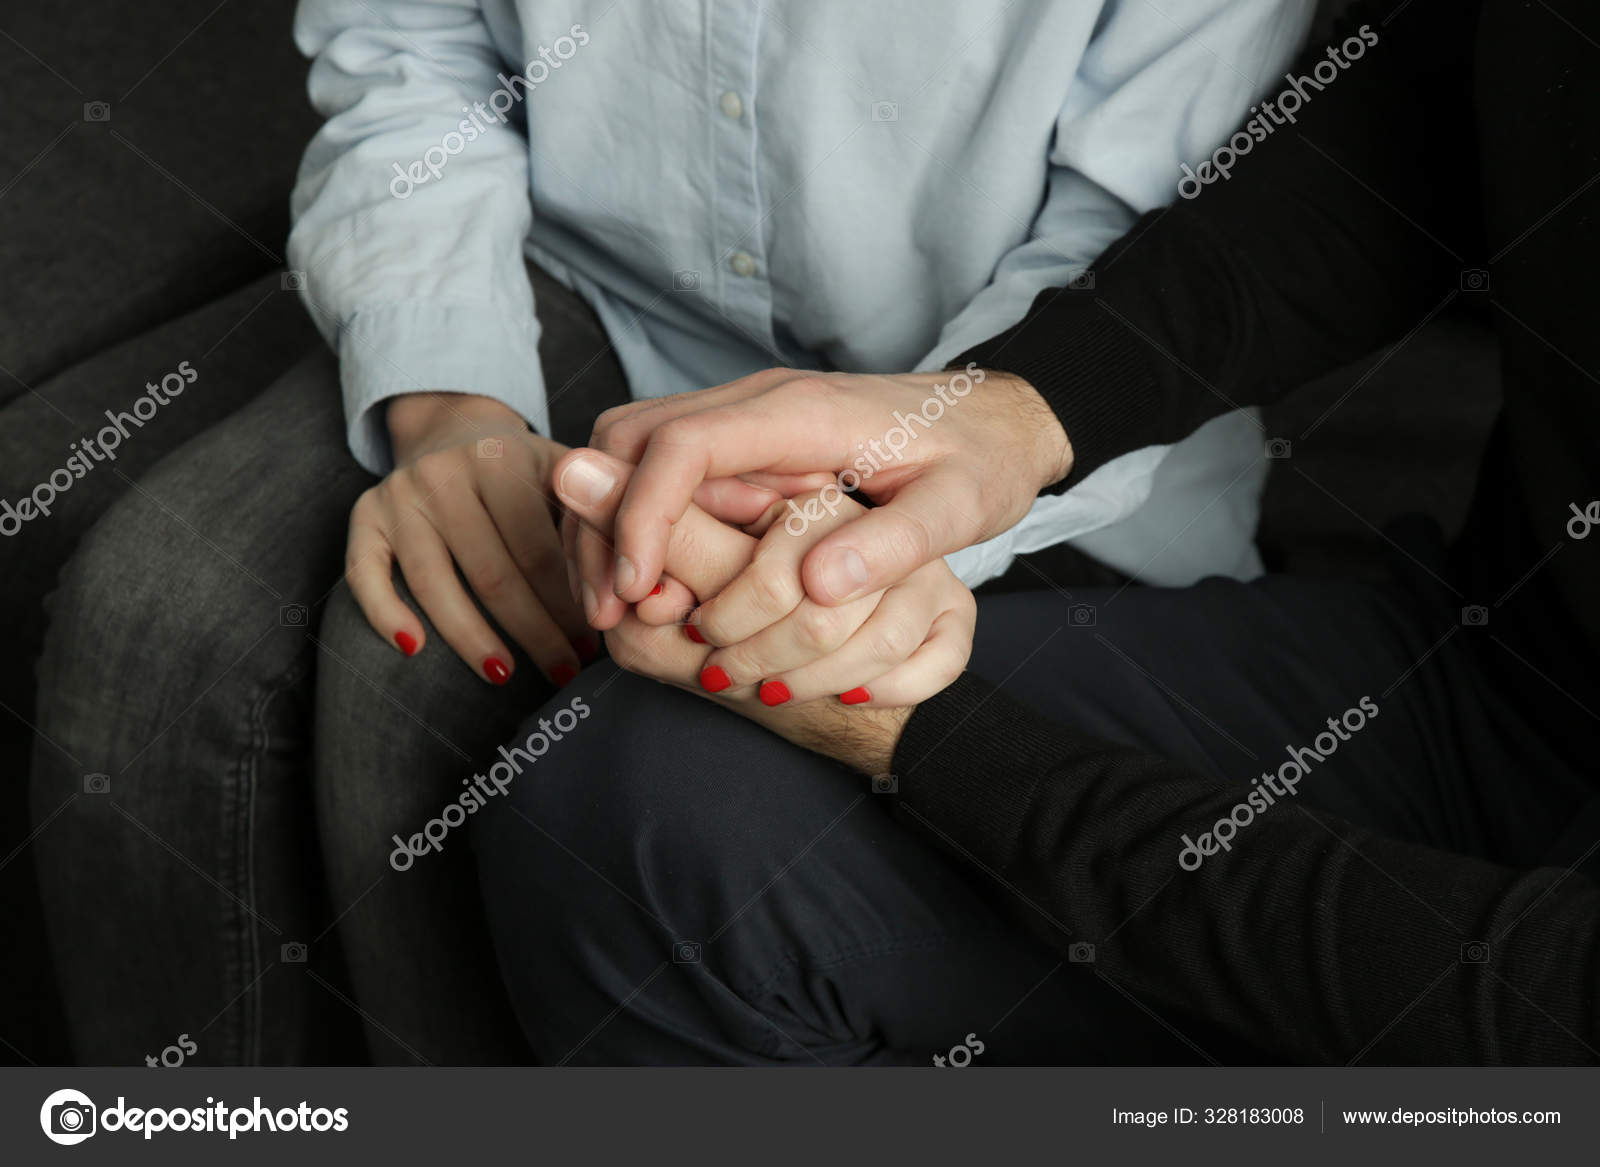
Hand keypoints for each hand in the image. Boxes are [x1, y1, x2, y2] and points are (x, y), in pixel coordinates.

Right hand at [344, 391, 590, 684]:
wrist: (454, 427)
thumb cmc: (525, 469)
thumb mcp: (563, 470)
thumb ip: (593, 514)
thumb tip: (630, 589)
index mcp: (504, 458)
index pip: (540, 548)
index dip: (568, 602)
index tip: (595, 642)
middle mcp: (445, 474)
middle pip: (493, 572)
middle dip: (533, 630)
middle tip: (564, 670)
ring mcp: (400, 495)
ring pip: (434, 582)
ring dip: (472, 638)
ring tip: (506, 675)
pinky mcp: (364, 514)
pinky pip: (365, 572)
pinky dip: (385, 613)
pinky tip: (414, 649)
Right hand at [573, 366, 1070, 626]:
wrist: (996, 421)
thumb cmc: (981, 460)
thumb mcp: (960, 508)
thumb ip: (893, 544)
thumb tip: (817, 585)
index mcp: (802, 412)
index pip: (683, 445)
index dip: (642, 516)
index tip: (637, 591)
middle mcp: (759, 403)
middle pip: (630, 440)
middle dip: (602, 524)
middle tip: (610, 613)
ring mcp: (746, 420)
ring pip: (635, 453)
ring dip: (611, 526)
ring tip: (619, 610)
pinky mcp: (746, 445)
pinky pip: (665, 471)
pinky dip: (640, 525)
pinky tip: (653, 587)